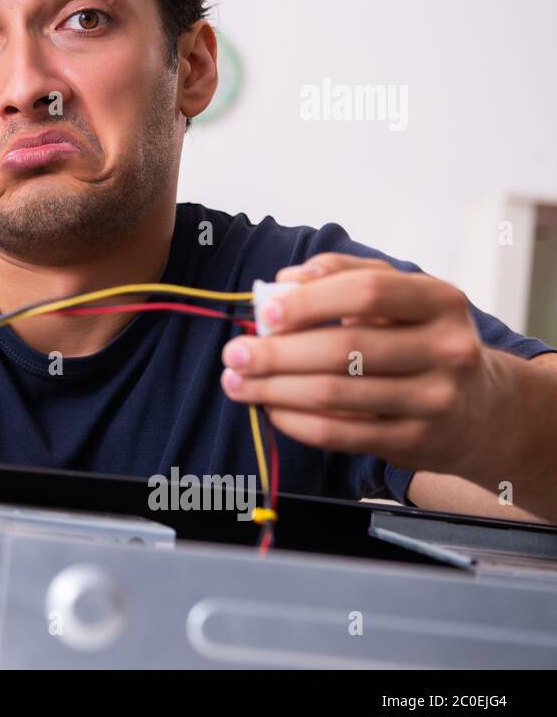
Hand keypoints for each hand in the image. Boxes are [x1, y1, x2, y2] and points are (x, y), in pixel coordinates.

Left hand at [218, 252, 502, 478]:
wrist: (482, 409)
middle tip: (233, 354)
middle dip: (275, 353)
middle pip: (343, 348)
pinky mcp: (415, 441)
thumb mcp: (399, 296)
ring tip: (237, 383)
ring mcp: (434, 400)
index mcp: (439, 300)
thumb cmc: (420, 339)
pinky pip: (339, 433)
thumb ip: (341, 275)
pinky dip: (293, 421)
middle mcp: (446, 349)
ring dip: (273, 389)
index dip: (309, 301)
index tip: (265, 312)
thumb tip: (283, 282)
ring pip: (334, 395)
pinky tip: (269, 408)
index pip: (366, 291)